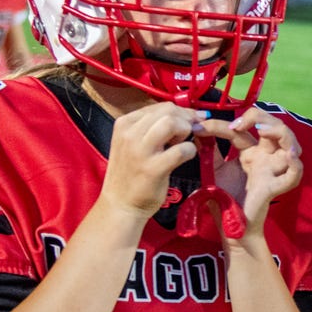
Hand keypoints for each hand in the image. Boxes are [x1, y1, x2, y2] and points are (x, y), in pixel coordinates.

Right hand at [102, 101, 206, 217]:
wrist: (120, 205)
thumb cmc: (131, 173)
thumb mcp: (133, 143)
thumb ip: (152, 127)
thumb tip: (185, 114)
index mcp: (124, 123)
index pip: (160, 106)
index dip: (181, 111)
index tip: (190, 120)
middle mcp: (129, 134)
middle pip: (168, 111)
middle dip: (185, 119)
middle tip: (189, 133)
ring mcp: (140, 151)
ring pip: (172, 123)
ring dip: (185, 131)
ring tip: (183, 143)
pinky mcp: (152, 169)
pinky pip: (181, 149)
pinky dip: (190, 150)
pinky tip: (186, 157)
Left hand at [195, 107, 302, 236]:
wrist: (229, 228)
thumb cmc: (224, 200)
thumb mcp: (213, 171)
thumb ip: (208, 151)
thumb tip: (196, 129)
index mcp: (250, 152)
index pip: (240, 130)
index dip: (220, 125)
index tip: (198, 128)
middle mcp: (264, 157)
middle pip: (273, 126)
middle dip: (260, 117)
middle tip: (239, 123)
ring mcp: (272, 170)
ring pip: (289, 143)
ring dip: (280, 132)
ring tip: (263, 130)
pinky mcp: (274, 187)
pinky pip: (294, 175)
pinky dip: (295, 165)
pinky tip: (288, 156)